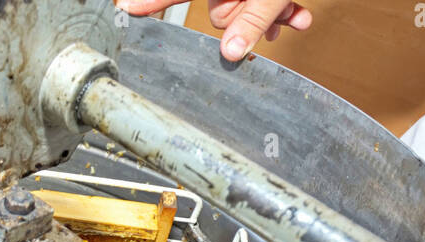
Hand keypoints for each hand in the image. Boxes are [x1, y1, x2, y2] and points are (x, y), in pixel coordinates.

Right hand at [117, 0, 313, 61]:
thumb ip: (252, 19)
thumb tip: (230, 53)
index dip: (150, 1)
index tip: (124, 9)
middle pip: (218, 11)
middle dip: (246, 17)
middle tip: (273, 15)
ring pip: (242, 10)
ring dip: (269, 15)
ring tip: (294, 15)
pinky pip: (259, 2)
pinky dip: (280, 9)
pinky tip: (300, 16)